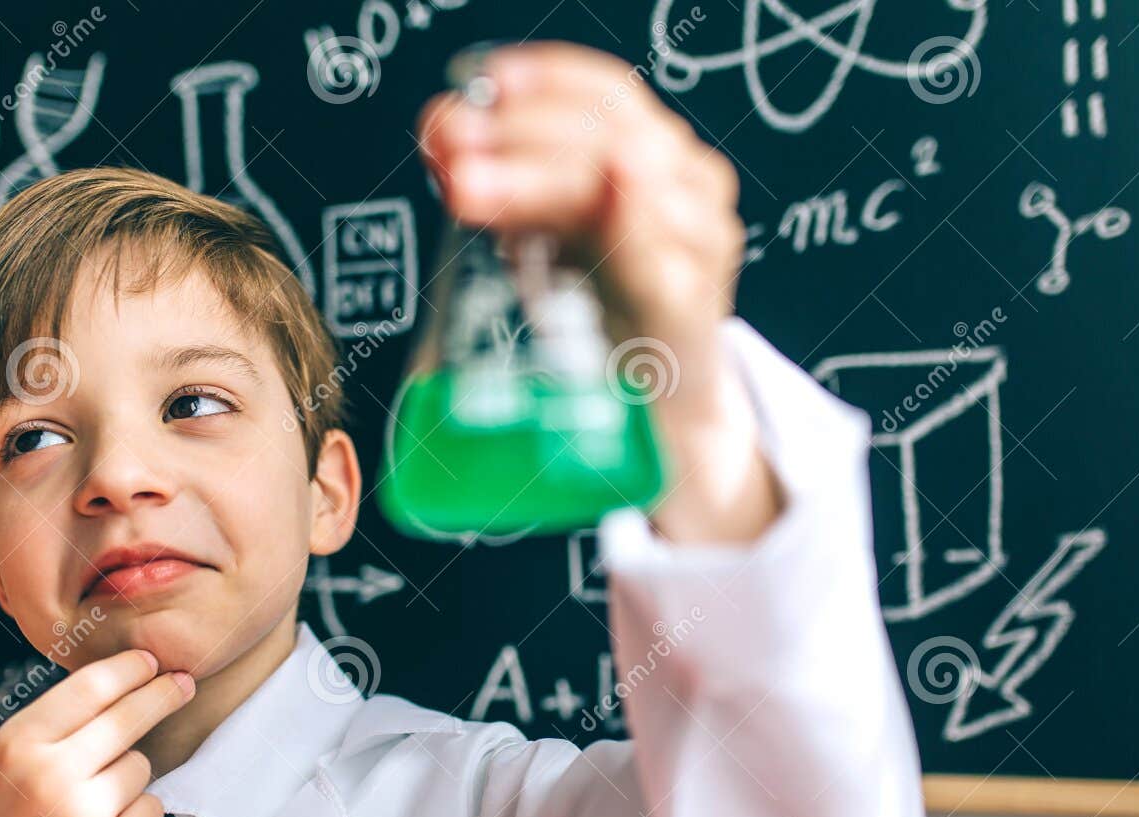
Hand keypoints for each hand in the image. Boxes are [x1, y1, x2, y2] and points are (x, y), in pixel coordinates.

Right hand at [0, 649, 194, 816]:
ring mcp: (83, 815)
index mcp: (18, 742)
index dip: (128, 668)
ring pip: (141, 766)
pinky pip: (152, 807)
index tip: (151, 661)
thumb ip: (55, 724)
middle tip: (183, 684)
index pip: (91, 687)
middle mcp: (50, 774)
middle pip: (129, 718)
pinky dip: (136, 815)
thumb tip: (124, 682)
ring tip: (87, 802)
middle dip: (162, 695)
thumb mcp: (6, 760)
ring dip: (128, 776)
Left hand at [417, 41, 776, 543]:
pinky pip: (665, 260)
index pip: (607, 94)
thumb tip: (440, 134)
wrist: (663, 415)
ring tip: (471, 188)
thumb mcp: (547, 240)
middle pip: (608, 135)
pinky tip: (611, 194)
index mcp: (650, 160)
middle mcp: (684, 189)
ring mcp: (697, 247)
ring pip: (628, 184)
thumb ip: (499, 187)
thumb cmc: (601, 320)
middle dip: (520, 135)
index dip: (546, 79)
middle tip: (453, 150)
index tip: (481, 83)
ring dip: (540, 177)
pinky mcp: (692, 313)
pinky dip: (635, 222)